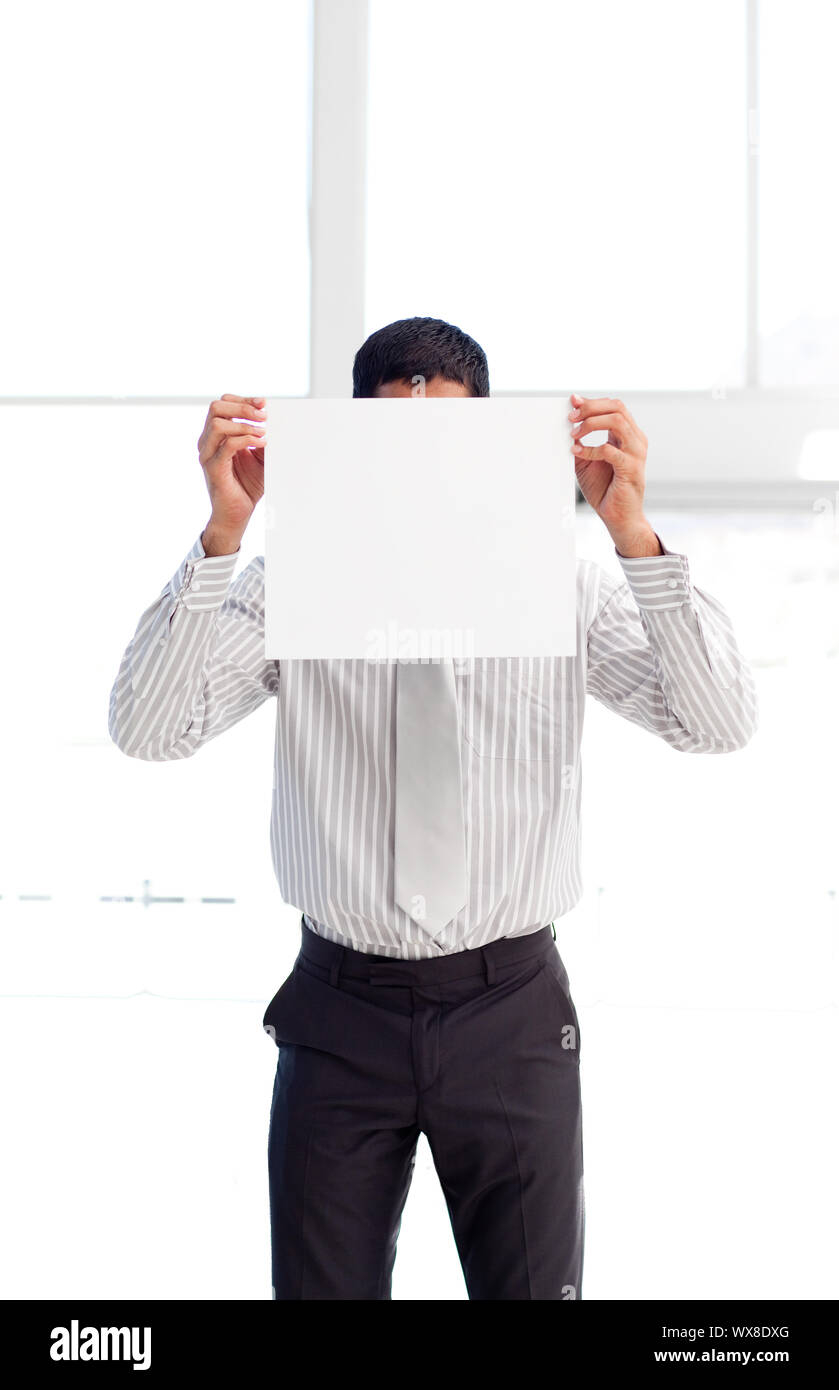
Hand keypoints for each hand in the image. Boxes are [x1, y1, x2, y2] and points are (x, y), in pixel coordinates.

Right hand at [197, 394, 266, 537]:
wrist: (237, 514)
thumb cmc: (247, 485)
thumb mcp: (260, 456)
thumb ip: (262, 437)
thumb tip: (274, 420)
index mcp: (216, 435)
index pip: (223, 404)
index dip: (243, 400)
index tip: (263, 403)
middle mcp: (208, 442)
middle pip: (216, 407)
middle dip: (243, 407)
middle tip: (263, 416)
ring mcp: (208, 454)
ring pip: (218, 423)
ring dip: (244, 424)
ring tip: (263, 432)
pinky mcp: (213, 468)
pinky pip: (227, 445)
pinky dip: (246, 439)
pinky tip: (261, 443)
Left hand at [569, 393, 655, 552]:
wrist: (618, 517)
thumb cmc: (605, 490)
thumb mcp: (586, 462)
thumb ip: (580, 443)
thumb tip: (565, 426)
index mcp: (627, 435)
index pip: (614, 406)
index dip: (592, 402)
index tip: (572, 402)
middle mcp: (635, 440)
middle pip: (617, 407)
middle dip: (590, 408)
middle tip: (570, 418)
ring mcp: (636, 453)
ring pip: (617, 422)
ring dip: (591, 424)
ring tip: (573, 435)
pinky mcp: (631, 468)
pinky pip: (610, 450)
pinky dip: (590, 449)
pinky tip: (577, 453)